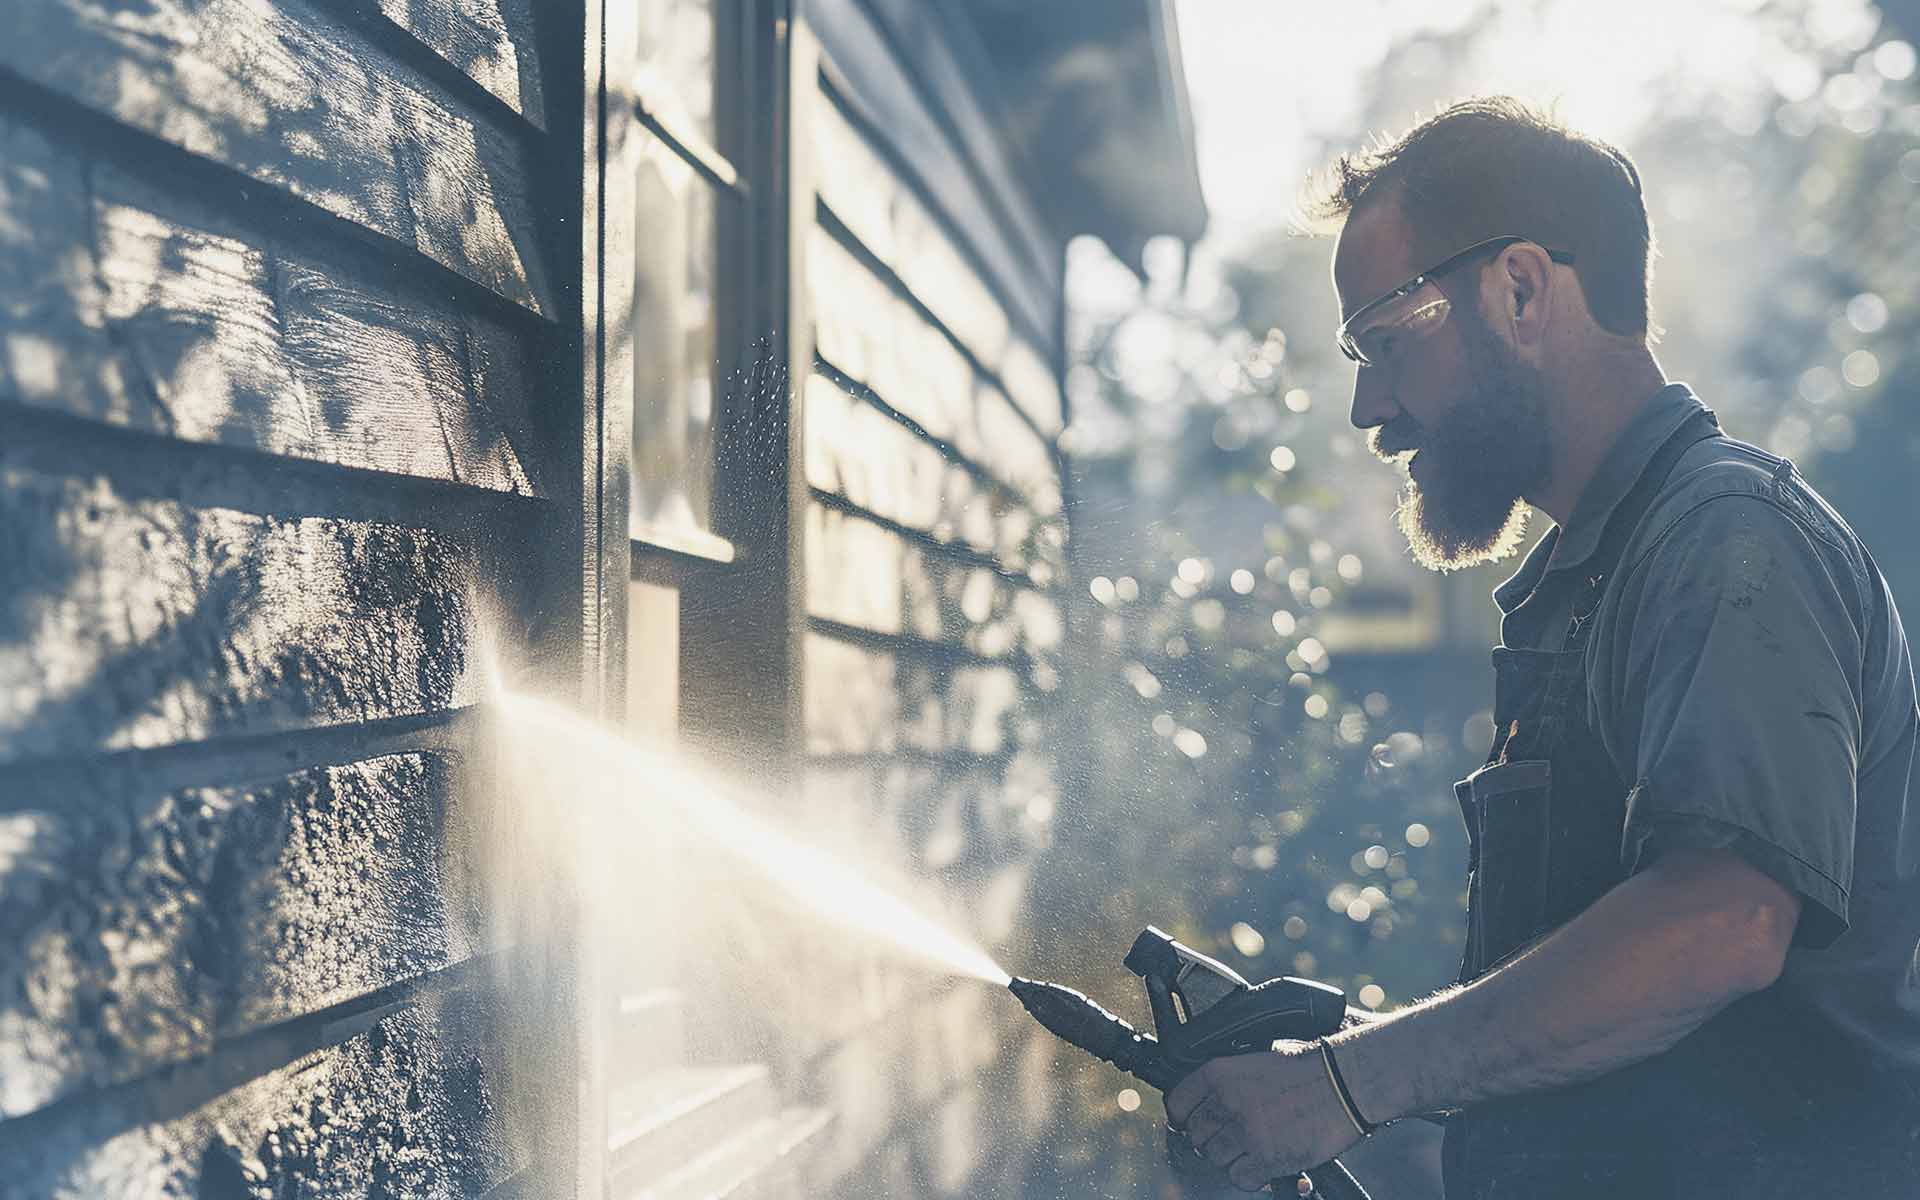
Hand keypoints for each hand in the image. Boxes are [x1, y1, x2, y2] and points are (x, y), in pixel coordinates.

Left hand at [1165, 1042, 1363, 1192]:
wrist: (1345, 1083)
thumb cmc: (1309, 1069)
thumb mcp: (1256, 1060)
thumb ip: (1228, 1082)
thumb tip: (1208, 1103)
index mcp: (1220, 1073)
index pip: (1177, 1103)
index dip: (1183, 1116)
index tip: (1189, 1122)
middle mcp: (1227, 1102)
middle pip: (1196, 1135)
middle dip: (1212, 1138)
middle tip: (1232, 1136)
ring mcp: (1246, 1132)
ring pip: (1216, 1158)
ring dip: (1232, 1157)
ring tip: (1254, 1146)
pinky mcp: (1267, 1158)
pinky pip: (1239, 1178)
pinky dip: (1250, 1175)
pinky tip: (1265, 1161)